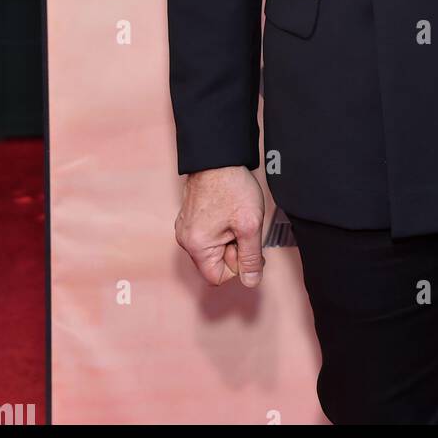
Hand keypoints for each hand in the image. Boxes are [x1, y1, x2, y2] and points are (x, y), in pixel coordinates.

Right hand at [174, 165, 265, 287]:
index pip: (218, 277)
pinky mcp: (190, 217)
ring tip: (236, 216)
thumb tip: (251, 282)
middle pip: (215, 263)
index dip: (237, 265)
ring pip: (213, 248)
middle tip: (243, 226)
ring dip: (229, 237)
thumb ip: (251, 258)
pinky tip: (229, 210)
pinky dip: (222, 227)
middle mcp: (185, 239)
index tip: (246, 244)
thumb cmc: (232, 186)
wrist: (218, 155)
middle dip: (234, 249)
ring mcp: (186, 227)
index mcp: (196, 245)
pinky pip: (209, 234)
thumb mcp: (249, 225)